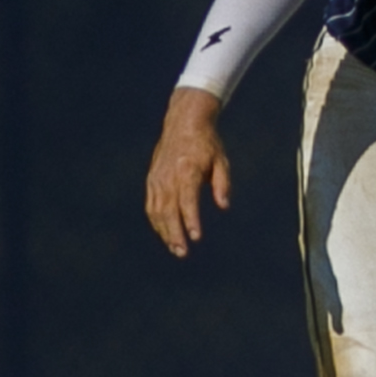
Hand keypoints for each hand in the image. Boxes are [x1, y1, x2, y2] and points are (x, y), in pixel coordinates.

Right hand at [144, 87, 229, 257]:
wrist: (183, 123)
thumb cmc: (207, 144)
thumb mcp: (221, 160)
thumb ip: (222, 184)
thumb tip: (223, 206)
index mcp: (187, 170)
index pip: (187, 200)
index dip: (191, 220)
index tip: (196, 237)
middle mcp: (169, 176)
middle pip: (169, 210)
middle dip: (174, 233)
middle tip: (183, 252)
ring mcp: (157, 178)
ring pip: (157, 211)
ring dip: (165, 232)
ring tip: (176, 249)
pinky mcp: (152, 180)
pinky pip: (151, 205)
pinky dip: (157, 221)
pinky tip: (165, 234)